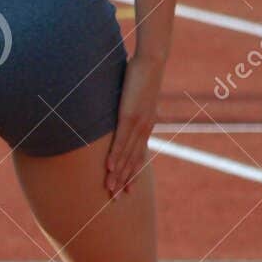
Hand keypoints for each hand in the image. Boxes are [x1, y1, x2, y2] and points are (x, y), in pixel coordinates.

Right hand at [105, 54, 161, 196]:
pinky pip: (121, 140)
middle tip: (117, 200)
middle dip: (125, 182)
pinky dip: (115, 155)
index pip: (139, 156)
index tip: (127, 191)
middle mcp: (144, 129)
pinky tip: (109, 167)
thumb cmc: (141, 74)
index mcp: (146, 126)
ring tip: (109, 189)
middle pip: (134, 161)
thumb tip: (119, 110)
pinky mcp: (129, 115)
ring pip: (127, 155)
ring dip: (118, 174)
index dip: (133, 175)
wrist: (152, 61)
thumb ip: (127, 107)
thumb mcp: (135, 96)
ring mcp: (137, 124)